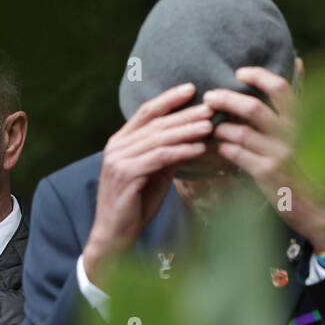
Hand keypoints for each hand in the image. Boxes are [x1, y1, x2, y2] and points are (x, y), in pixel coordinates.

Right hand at [84, 83, 213, 287]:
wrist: (114, 235)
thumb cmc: (134, 206)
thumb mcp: (153, 174)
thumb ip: (166, 153)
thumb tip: (190, 136)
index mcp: (120, 142)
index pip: (146, 112)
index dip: (169, 99)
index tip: (192, 89)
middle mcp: (116, 147)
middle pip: (156, 123)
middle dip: (185, 114)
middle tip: (210, 107)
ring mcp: (119, 160)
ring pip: (159, 138)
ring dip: (187, 130)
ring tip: (209, 125)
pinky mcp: (126, 174)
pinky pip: (159, 157)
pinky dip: (181, 151)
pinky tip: (198, 148)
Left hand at [204, 66, 324, 251]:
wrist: (320, 208)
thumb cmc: (310, 167)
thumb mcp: (308, 132)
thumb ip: (297, 102)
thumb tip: (297, 62)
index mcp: (301, 121)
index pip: (280, 88)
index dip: (258, 75)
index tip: (239, 72)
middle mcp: (291, 135)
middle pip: (253, 108)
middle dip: (226, 99)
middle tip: (209, 98)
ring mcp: (278, 155)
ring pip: (240, 133)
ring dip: (220, 128)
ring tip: (211, 128)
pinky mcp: (266, 174)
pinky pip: (236, 155)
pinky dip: (223, 149)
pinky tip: (218, 149)